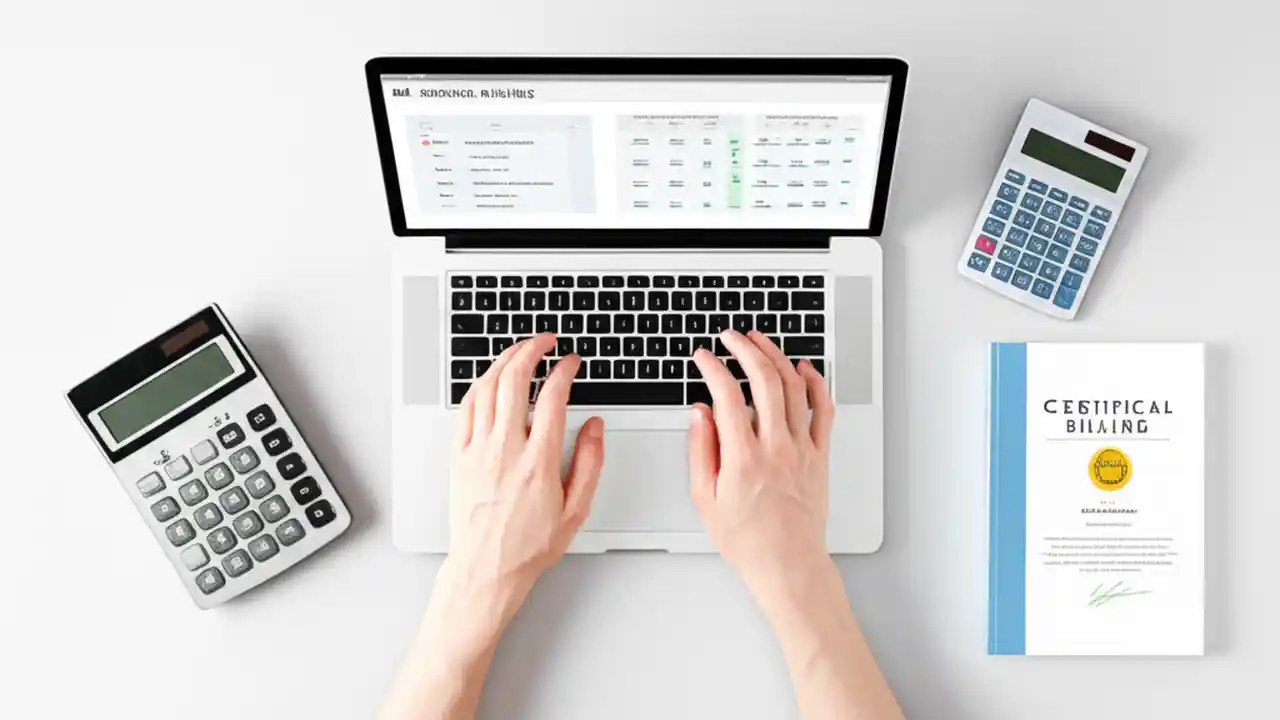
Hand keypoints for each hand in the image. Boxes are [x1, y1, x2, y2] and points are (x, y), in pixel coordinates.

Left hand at [447, 333, 604, 599]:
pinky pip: (466, 408)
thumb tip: (593, 426)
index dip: (564, 370)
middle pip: (515, 380)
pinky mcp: (459, 456)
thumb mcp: (576, 509)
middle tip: (545, 341)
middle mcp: (506, 449)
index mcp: (539, 461)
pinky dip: (480, 385)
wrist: (486, 569)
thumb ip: (589, 462)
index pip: (553, 397)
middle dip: (532, 350)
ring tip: (519, 351)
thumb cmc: (529, 546)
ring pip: (487, 388)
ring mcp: (478, 450)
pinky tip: (490, 379)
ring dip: (504, 361)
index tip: (571, 362)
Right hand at [689, 330, 833, 591]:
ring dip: (777, 356)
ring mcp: (802, 450)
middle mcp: (776, 448)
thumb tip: (699, 413)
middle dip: (746, 348)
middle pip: (765, 380)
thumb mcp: (705, 499)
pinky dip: (816, 383)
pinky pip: (824, 410)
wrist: (788, 565)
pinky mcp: (820, 456)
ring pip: (795, 387)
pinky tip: (804, 368)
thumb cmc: (746, 540)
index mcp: (743, 459)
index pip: (726, 395)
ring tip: (760, 341)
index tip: (704, 357)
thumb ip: (700, 451)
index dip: (713, 367)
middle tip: (732, 337)